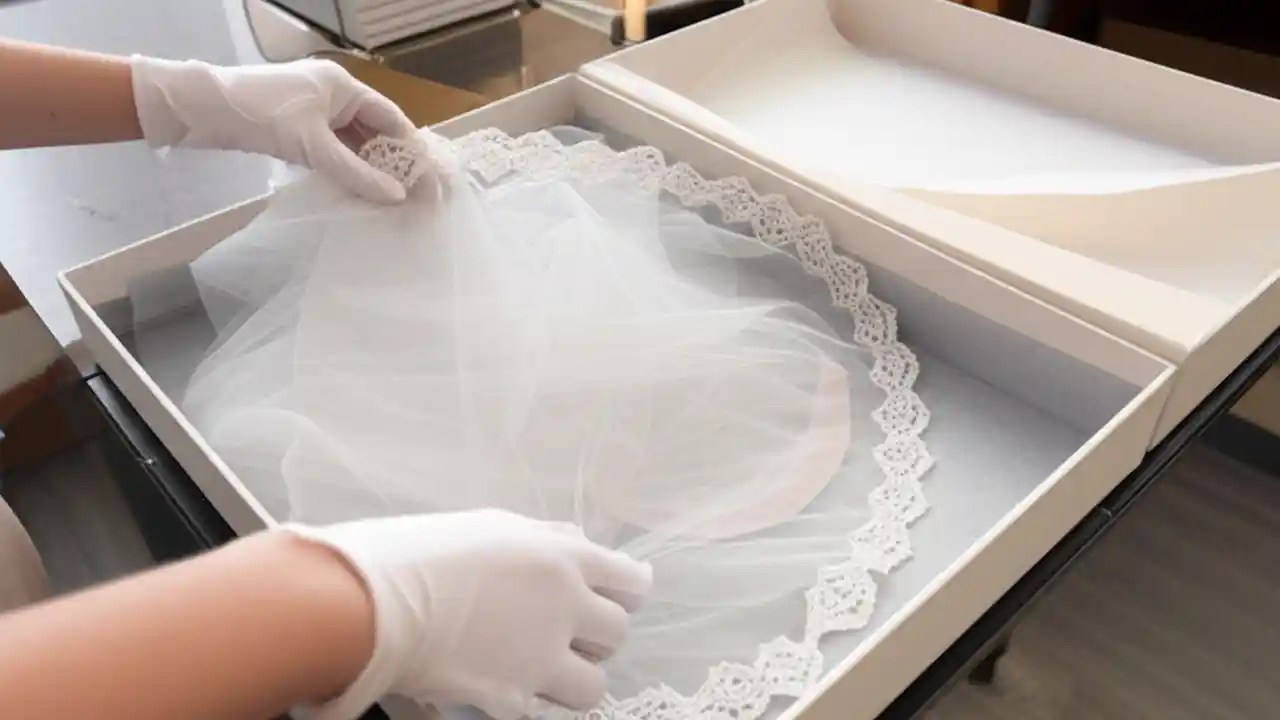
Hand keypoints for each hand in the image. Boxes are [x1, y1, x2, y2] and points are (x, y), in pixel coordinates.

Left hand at [131, 57, 416, 202]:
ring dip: (370, 170)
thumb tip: (399, 197)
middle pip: (376, 131)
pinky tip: (358, 192)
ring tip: (390, 201)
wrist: (200, 110)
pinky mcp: (297, 127)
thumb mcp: (312, 147)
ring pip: (354, 143)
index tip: (429, 183)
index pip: (391, 119)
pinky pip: (334, 149)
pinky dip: (347, 169)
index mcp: (343, 86)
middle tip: (415, 198)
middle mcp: (333, 94)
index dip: (412, 151)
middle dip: (395, 164)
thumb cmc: (260, 116)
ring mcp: (314, 111)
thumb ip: (357, 173)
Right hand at [287, 509, 652, 719]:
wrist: (369, 604)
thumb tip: (580, 544)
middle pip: (617, 633)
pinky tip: (498, 685)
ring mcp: (542, 657)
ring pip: (594, 685)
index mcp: (563, 557)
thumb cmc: (420, 553)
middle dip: (594, 636)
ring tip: (539, 669)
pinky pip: (542, 712)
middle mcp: (565, 607)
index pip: (632, 581)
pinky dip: (525, 703)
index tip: (615, 596)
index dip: (625, 592)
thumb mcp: (492, 527)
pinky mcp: (512, 699)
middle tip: (562, 632)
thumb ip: (546, 538)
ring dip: (572, 679)